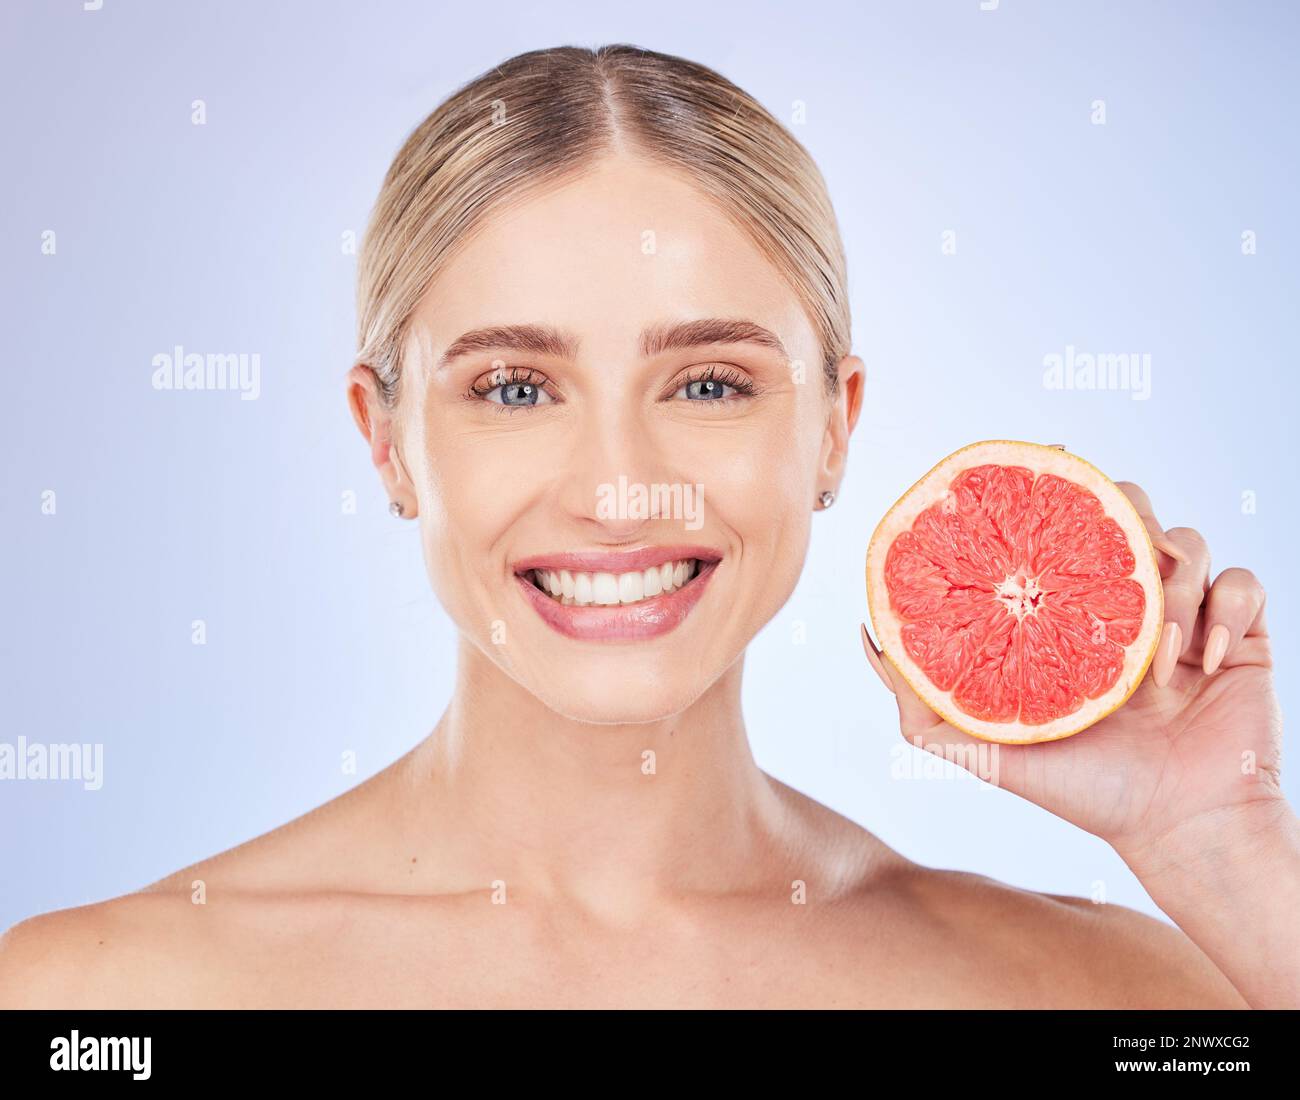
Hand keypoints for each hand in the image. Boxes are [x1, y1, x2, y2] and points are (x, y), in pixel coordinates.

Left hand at [860, 480, 1284, 857]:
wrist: (1175, 828)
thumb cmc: (1083, 791)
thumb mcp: (983, 748)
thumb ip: (920, 698)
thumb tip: (868, 639)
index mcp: (1068, 616)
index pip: (1063, 525)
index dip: (1059, 481)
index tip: (1050, 449)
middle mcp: (1121, 604)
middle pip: (1127, 511)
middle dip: (1121, 512)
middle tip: (1111, 542)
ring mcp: (1182, 614)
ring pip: (1185, 542)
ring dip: (1169, 584)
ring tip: (1157, 652)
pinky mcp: (1238, 631)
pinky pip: (1242, 582)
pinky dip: (1225, 610)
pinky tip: (1201, 662)